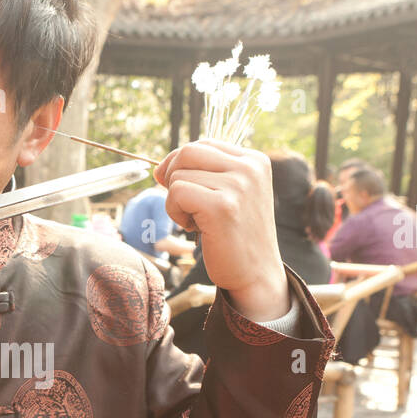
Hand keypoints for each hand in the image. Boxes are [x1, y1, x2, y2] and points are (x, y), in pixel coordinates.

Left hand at [153, 139, 289, 319]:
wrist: (257, 274)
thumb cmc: (237, 236)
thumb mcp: (230, 195)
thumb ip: (205, 175)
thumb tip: (159, 168)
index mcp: (255, 160)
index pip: (203, 143)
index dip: (181, 162)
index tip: (178, 187)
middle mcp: (249, 168)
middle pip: (188, 151)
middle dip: (173, 176)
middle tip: (181, 204)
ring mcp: (238, 185)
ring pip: (178, 174)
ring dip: (175, 200)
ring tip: (195, 220)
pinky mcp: (222, 206)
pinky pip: (176, 193)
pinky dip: (175, 212)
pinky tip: (193, 227)